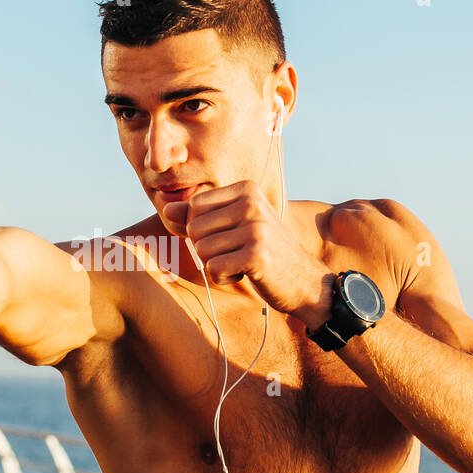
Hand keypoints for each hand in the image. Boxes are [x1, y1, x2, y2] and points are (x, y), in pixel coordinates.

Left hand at [159, 180, 334, 324]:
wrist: (305, 282)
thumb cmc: (265, 253)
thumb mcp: (233, 228)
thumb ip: (199, 217)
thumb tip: (166, 208)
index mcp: (246, 189)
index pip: (194, 206)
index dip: (201, 230)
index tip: (228, 238)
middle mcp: (251, 202)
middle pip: (194, 228)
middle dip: (208, 249)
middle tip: (237, 254)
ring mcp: (256, 227)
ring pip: (201, 250)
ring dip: (216, 265)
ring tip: (242, 264)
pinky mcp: (256, 254)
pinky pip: (214, 269)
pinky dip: (224, 279)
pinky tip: (246, 274)